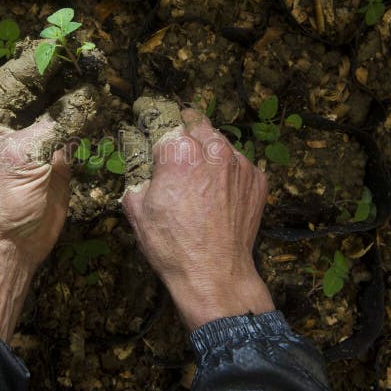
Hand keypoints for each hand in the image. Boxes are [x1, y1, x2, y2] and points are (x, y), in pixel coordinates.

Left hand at [0, 41, 98, 340]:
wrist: (9, 248)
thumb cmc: (1, 201)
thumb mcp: (25, 155)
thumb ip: (58, 121)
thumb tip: (89, 94)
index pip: (17, 75)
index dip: (42, 57)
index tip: (68, 41)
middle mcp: (12, 123)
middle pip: (42, 88)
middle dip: (66, 72)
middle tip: (93, 55)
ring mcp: (35, 139)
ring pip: (60, 107)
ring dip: (80, 92)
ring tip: (103, 74)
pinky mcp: (55, 157)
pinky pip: (74, 129)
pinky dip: (89, 117)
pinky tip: (104, 103)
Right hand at [121, 98, 274, 330]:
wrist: (214, 275)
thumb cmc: (172, 245)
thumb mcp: (136, 206)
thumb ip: (135, 169)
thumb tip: (134, 152)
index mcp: (180, 152)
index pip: (163, 119)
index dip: (151, 118)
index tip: (146, 115)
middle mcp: (214, 150)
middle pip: (195, 122)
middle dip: (182, 130)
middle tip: (173, 148)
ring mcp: (240, 164)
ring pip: (219, 141)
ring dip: (207, 149)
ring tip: (196, 176)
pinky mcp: (257, 179)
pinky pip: (237, 162)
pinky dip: (226, 170)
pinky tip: (216, 192)